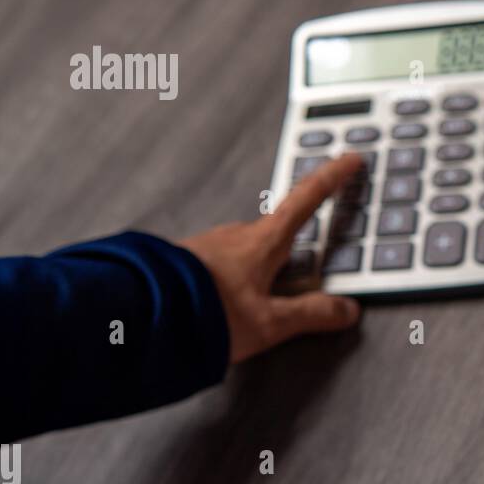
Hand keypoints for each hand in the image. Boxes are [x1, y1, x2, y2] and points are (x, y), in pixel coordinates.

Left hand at [181, 153, 362, 362]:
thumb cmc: (202, 314)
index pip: (307, 201)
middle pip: (277, 233)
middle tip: (302, 277)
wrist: (136, 318)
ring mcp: (207, 246)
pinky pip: (219, 266)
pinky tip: (223, 306)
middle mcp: (234, 236)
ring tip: (257, 307)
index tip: (348, 161)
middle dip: (291, 250)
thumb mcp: (269, 323)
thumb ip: (311, 314)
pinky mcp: (184, 262)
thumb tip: (347, 310)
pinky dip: (230, 281)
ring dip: (257, 271)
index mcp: (263, 243)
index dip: (331, 179)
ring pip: (246, 251)